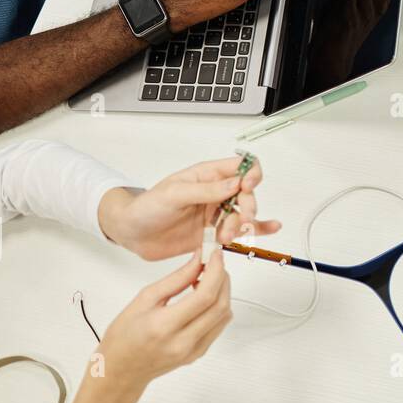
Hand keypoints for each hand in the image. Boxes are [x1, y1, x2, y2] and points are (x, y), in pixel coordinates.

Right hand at [70, 252, 231, 402]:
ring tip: (207, 279)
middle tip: (214, 263)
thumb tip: (199, 260)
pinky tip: (204, 298)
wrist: (120, 370)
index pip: (204, 296)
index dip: (216, 271)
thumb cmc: (124, 336)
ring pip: (224, 315)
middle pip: (220, 305)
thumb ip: (176, 279)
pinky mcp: (199, 353)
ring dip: (222, 292)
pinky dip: (218, 306)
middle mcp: (182, 342)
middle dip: (222, 278)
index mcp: (164, 326)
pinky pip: (219, 325)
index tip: (215, 255)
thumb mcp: (144, 299)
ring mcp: (193, 351)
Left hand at [98, 154, 280, 261]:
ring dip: (242, 225)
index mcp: (207, 176)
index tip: (246, 187)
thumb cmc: (146, 207)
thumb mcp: (174, 194)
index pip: (240, 167)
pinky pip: (239, 230)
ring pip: (243, 215)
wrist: (131, 233)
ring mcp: (215, 214)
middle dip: (247, 206)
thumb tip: (235, 183)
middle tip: (239, 218)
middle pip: (247, 194)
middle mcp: (215, 193)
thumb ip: (206, 190)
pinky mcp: (213, 233)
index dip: (250, 174)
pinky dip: (258, 229)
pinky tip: (271, 228)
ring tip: (227, 236)